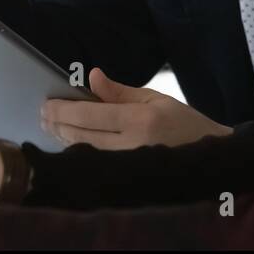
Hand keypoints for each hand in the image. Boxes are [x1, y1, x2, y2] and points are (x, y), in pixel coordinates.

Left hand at [42, 67, 232, 149]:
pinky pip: (96, 164)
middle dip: (57, 124)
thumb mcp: (155, 98)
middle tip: (43, 113)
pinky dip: (79, 153)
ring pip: (85, 152)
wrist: (210, 157)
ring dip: (64, 139)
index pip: (91, 115)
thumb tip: (92, 76)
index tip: (47, 103)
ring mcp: (130, 166)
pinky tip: (69, 144)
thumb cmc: (184, 124)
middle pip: (82, 136)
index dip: (64, 109)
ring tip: (51, 126)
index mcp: (140, 120)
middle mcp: (133, 145)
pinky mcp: (128, 178)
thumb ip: (119, 91)